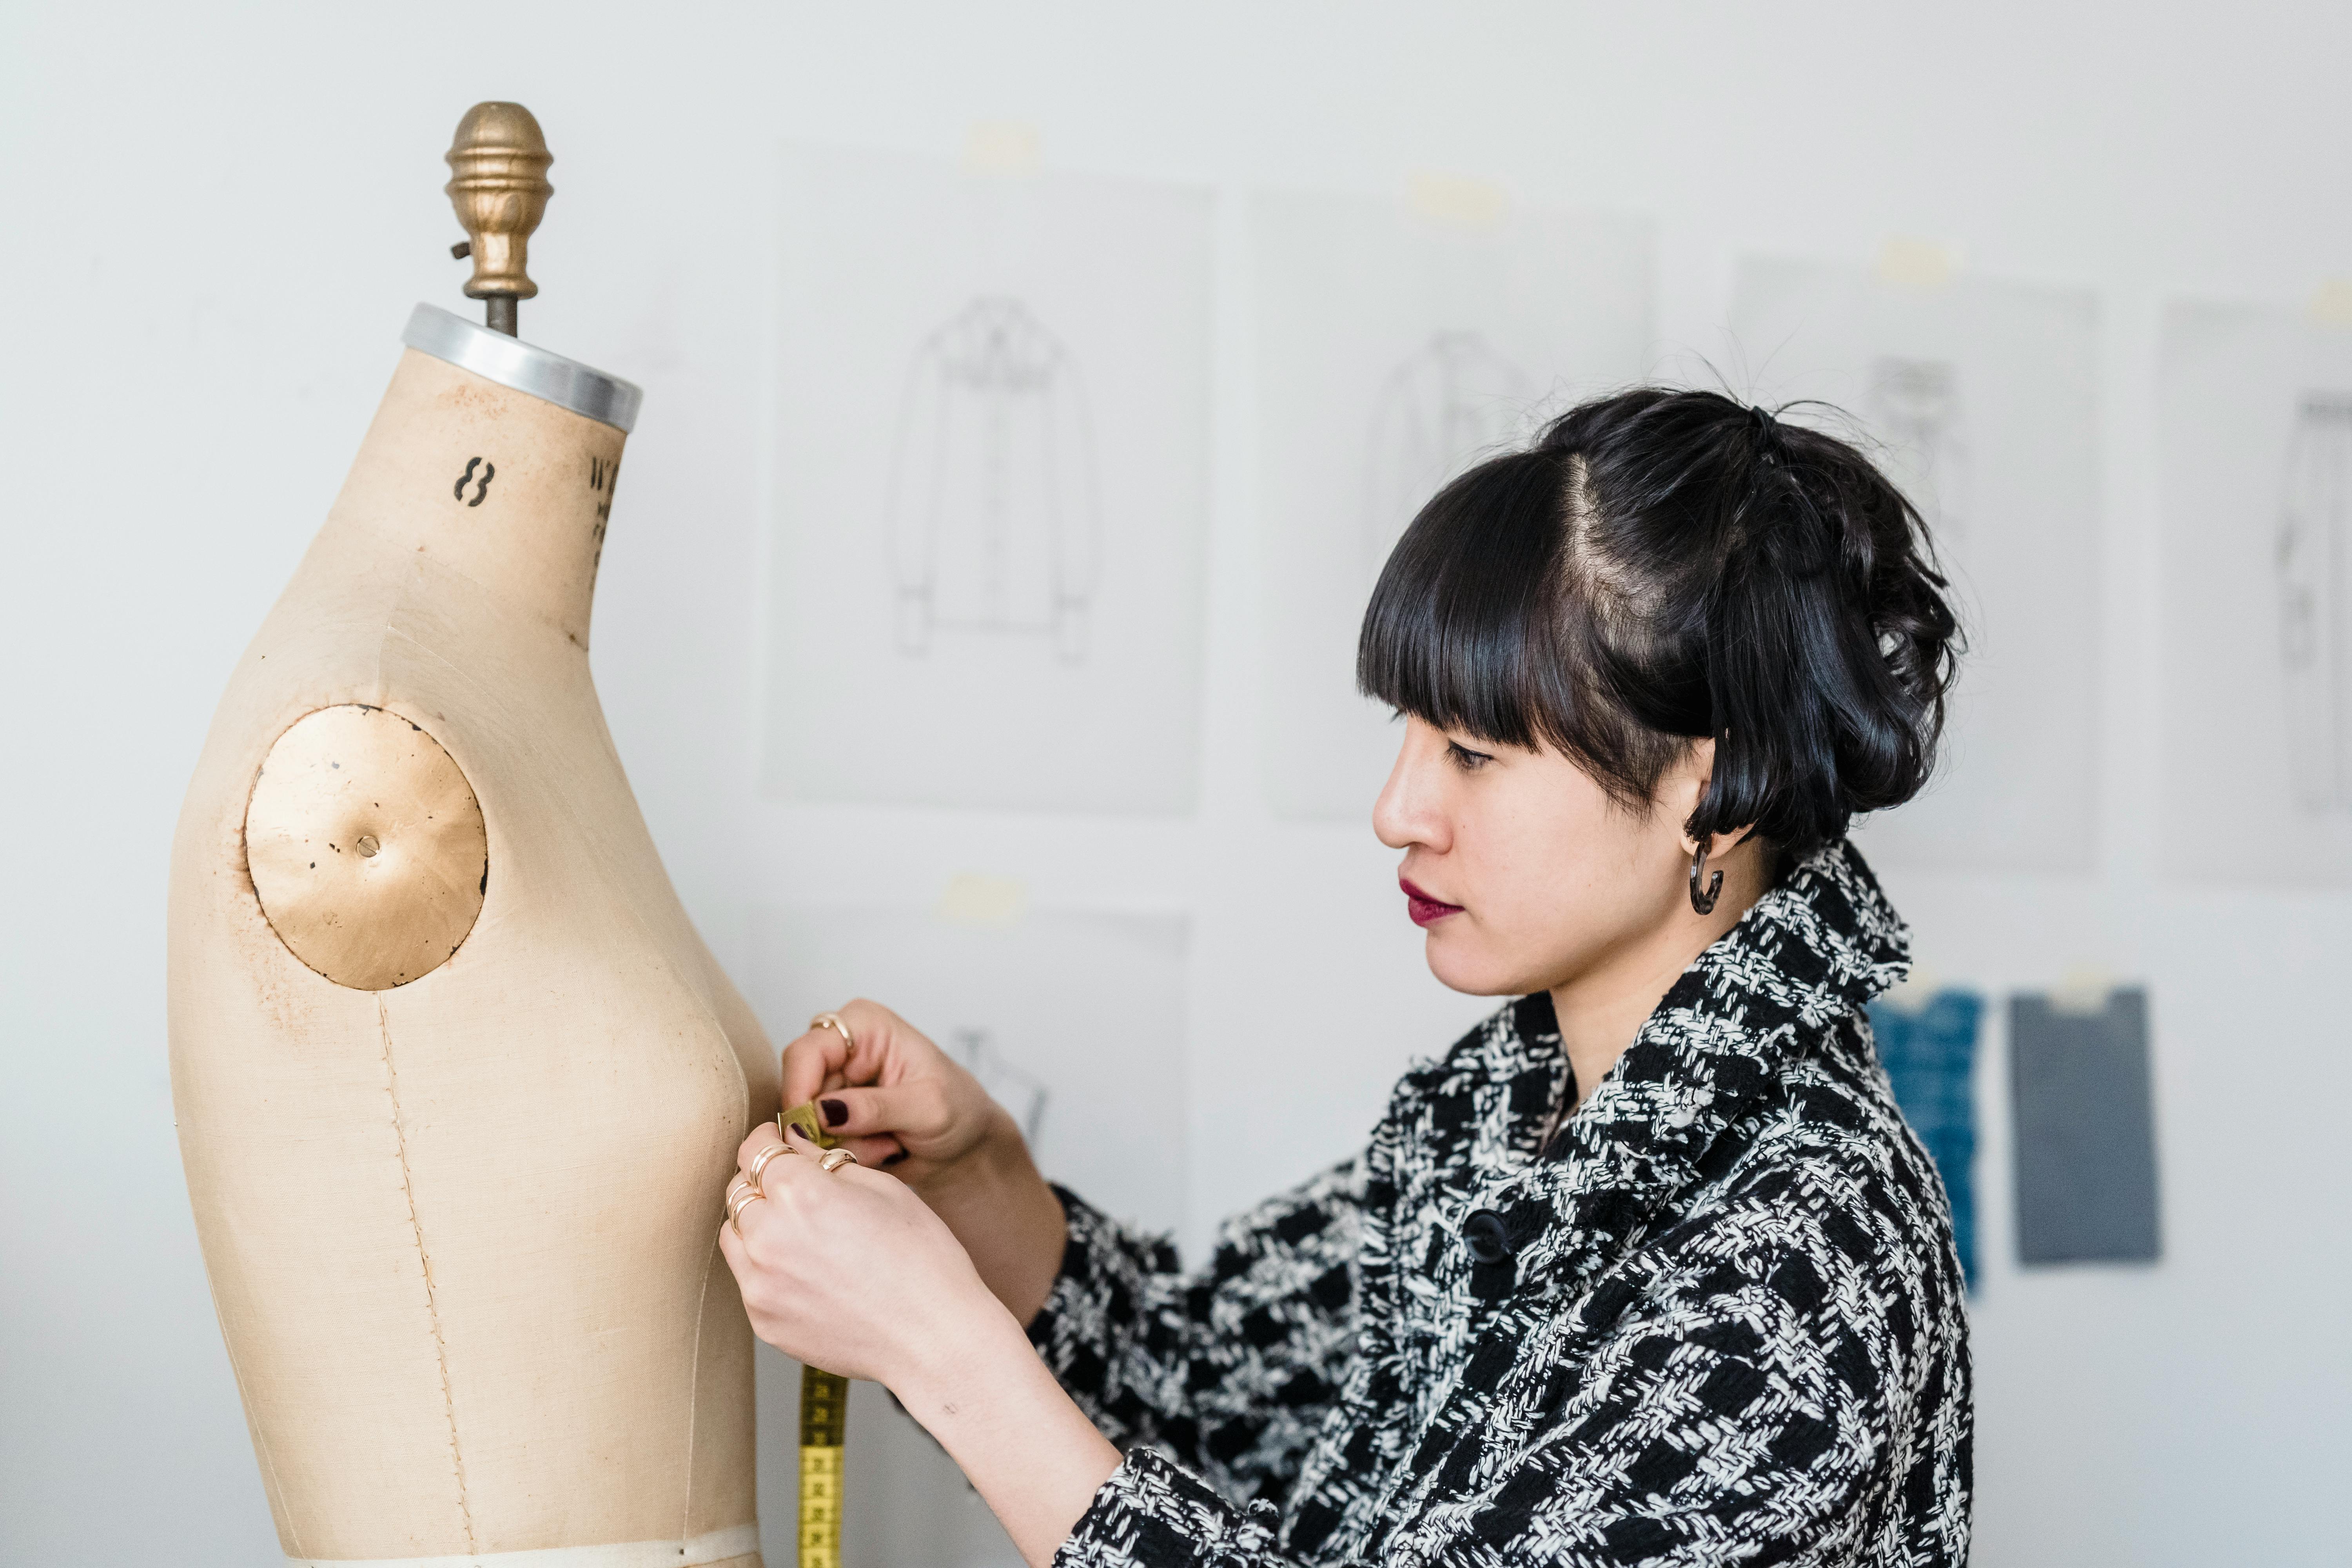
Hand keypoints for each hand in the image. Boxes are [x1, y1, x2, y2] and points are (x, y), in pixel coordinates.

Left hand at [718, 1122, 1001, 1384]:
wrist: (933, 1338)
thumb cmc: (923, 1259)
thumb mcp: (884, 1188)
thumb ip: (827, 1163)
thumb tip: (792, 1146)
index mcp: (799, 1192)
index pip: (753, 1149)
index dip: (767, 1140)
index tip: (778, 1145)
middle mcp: (768, 1236)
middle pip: (739, 1190)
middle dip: (763, 1182)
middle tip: (798, 1190)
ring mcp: (760, 1284)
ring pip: (734, 1236)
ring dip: (757, 1225)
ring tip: (801, 1234)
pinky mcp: (763, 1320)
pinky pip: (748, 1279)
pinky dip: (767, 1268)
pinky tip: (810, 1273)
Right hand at [784, 1000, 1067, 1323]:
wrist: (967, 1145)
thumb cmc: (959, 1111)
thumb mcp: (927, 1107)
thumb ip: (875, 1107)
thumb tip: (823, 1112)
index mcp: (865, 1024)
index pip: (807, 1051)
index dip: (800, 1091)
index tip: (811, 1131)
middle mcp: (842, 1047)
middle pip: (799, 1090)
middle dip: (830, 1128)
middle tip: (879, 1143)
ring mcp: (835, 1082)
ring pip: (807, 1123)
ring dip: (844, 1145)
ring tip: (891, 1145)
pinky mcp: (832, 1115)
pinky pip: (816, 1143)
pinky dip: (846, 1154)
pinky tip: (882, 1150)